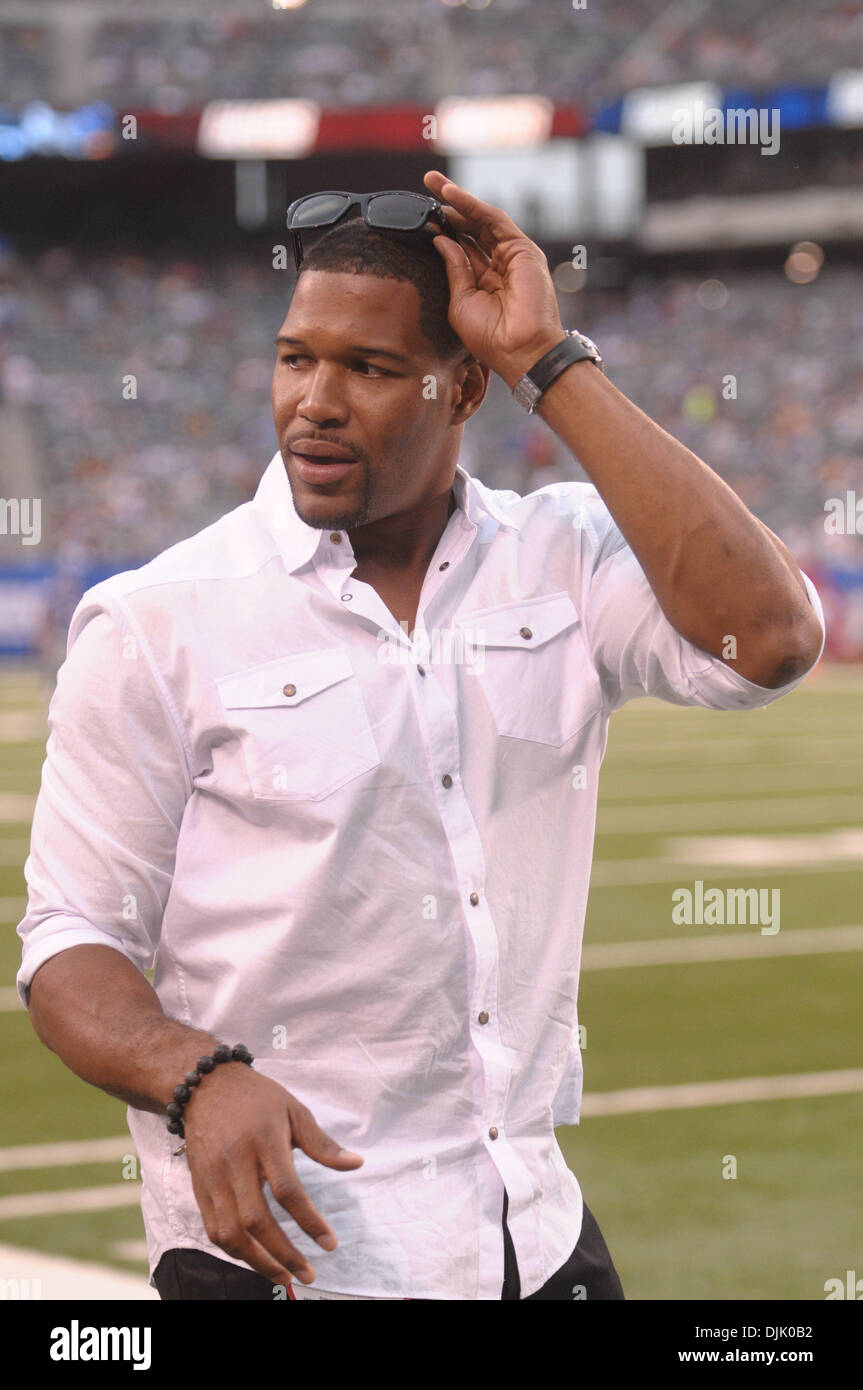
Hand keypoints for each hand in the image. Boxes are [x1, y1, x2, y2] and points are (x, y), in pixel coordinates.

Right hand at [183, 1064, 363, 1286]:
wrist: (205, 1086)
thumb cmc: (256, 1098)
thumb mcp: (294, 1110)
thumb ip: (322, 1143)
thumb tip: (357, 1164)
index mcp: (264, 1140)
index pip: (287, 1190)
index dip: (309, 1221)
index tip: (330, 1244)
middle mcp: (235, 1162)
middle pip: (256, 1220)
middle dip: (283, 1254)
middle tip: (308, 1273)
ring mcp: (213, 1178)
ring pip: (231, 1232)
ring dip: (258, 1262)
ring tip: (283, 1276)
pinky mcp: (199, 1187)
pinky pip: (214, 1229)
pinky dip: (235, 1250)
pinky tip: (256, 1259)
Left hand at [423, 170, 564, 386]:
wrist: (519, 349)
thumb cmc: (491, 337)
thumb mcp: (461, 302)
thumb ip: (455, 269)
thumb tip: (441, 240)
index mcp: (484, 281)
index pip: (461, 247)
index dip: (443, 230)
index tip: (421, 216)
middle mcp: (499, 265)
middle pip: (471, 228)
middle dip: (448, 208)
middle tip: (425, 187)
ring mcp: (512, 255)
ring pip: (481, 219)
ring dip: (458, 199)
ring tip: (433, 184)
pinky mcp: (522, 249)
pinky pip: (493, 219)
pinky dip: (472, 205)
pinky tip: (451, 195)